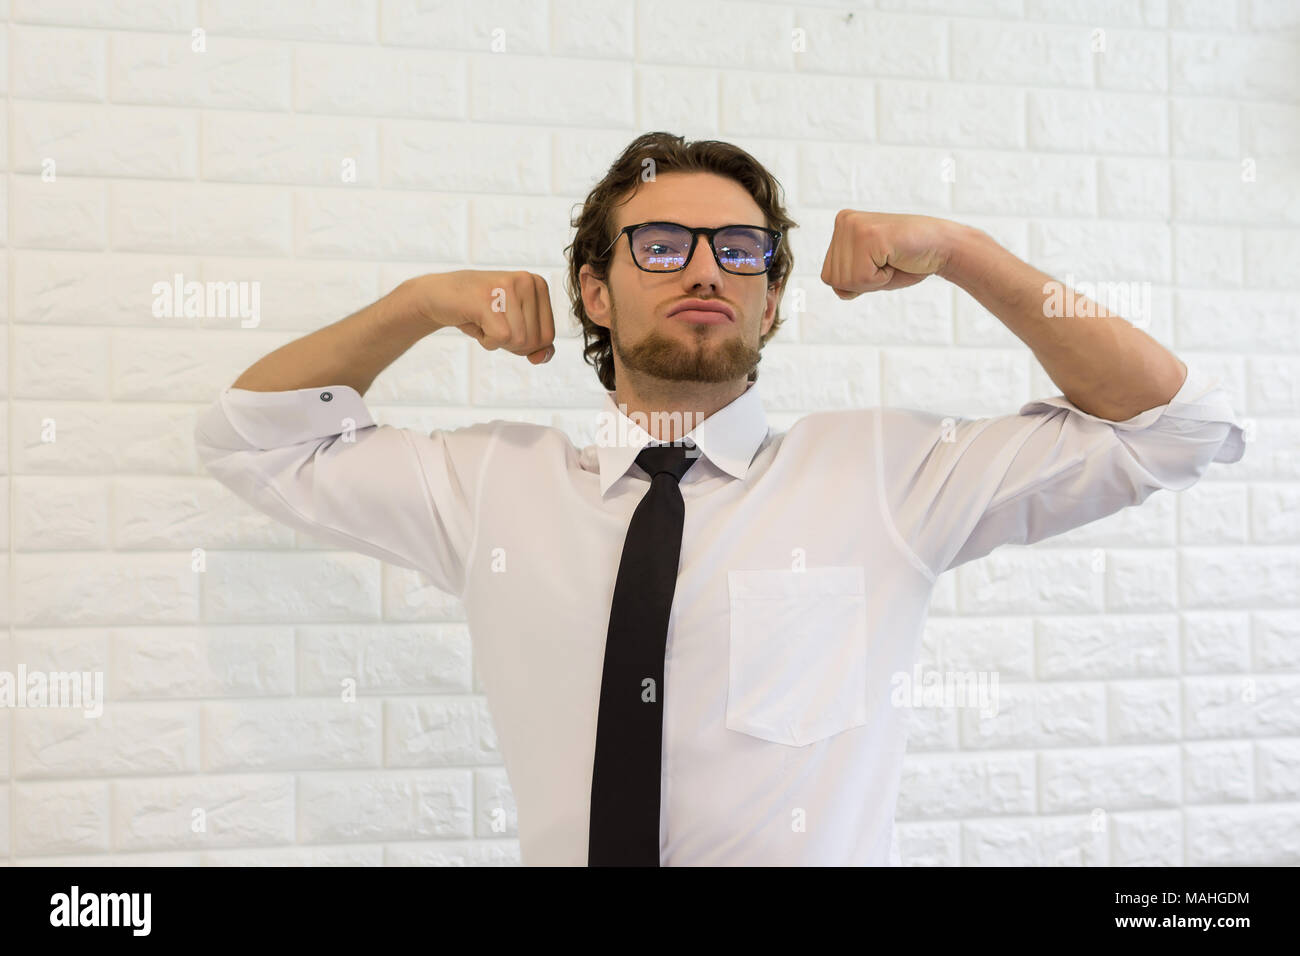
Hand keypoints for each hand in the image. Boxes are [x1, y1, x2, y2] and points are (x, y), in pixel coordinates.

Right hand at [418, 270, 555, 364]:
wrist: (439, 295)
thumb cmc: (479, 312)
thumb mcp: (515, 327)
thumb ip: (536, 345)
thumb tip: (543, 357)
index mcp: (538, 285)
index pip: (548, 336)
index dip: (523, 342)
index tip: (503, 322)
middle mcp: (527, 281)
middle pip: (534, 341)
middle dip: (509, 343)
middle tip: (489, 321)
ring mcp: (508, 287)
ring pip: (518, 341)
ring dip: (495, 341)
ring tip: (482, 319)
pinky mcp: (488, 298)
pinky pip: (501, 338)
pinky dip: (486, 341)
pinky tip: (475, 322)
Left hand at [820, 210, 957, 297]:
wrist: (942, 247)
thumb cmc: (906, 262)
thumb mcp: (867, 274)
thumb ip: (845, 280)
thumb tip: (835, 287)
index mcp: (841, 226)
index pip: (828, 276)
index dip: (856, 282)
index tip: (878, 264)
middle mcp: (844, 221)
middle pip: (833, 280)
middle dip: (864, 282)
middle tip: (887, 262)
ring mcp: (855, 226)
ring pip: (846, 281)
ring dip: (874, 280)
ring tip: (891, 259)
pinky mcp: (869, 235)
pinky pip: (862, 278)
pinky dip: (882, 279)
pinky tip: (894, 258)